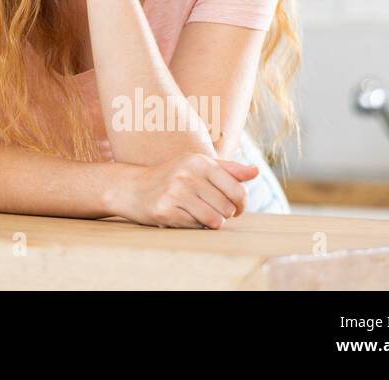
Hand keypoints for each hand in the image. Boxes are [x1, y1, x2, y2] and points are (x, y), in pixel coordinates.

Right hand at [115, 153, 258, 228]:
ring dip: (210, 222)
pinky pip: (195, 226)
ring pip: (214, 220)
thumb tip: (255, 171)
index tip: (235, 209)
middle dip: (224, 214)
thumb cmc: (171, 177)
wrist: (133, 188)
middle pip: (227, 208)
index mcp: (199, 162)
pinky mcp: (165, 210)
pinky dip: (193, 225)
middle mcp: (188, 174)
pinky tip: (182, 216)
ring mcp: (175, 192)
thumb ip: (228, 170)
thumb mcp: (198, 166)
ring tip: (198, 214)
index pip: (238, 191)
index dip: (242, 205)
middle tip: (210, 210)